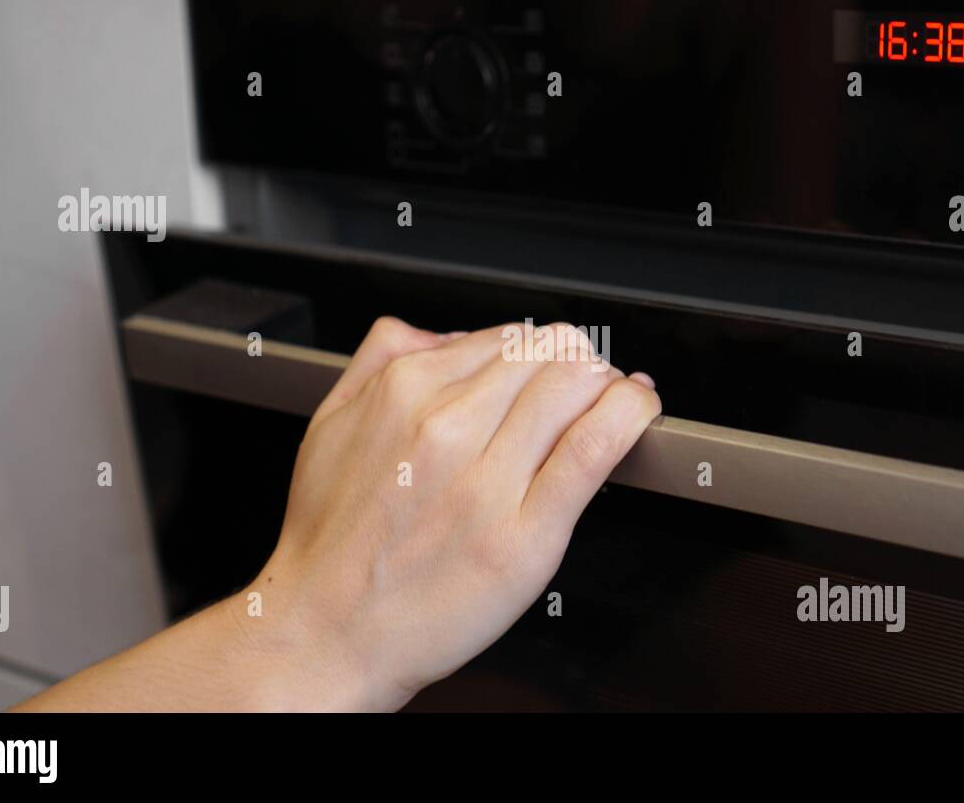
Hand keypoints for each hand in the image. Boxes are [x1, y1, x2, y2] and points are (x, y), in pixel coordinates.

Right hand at [241, 317, 660, 709]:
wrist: (326, 632)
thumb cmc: (333, 543)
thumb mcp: (330, 423)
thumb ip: (379, 358)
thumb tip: (440, 332)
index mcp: (403, 391)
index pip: (506, 336)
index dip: (542, 351)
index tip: (554, 369)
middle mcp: (446, 426)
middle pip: (548, 352)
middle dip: (578, 361)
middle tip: (587, 387)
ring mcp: (487, 479)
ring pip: (577, 384)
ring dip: (608, 383)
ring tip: (613, 400)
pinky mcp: (525, 532)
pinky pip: (594, 447)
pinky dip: (629, 415)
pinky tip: (636, 411)